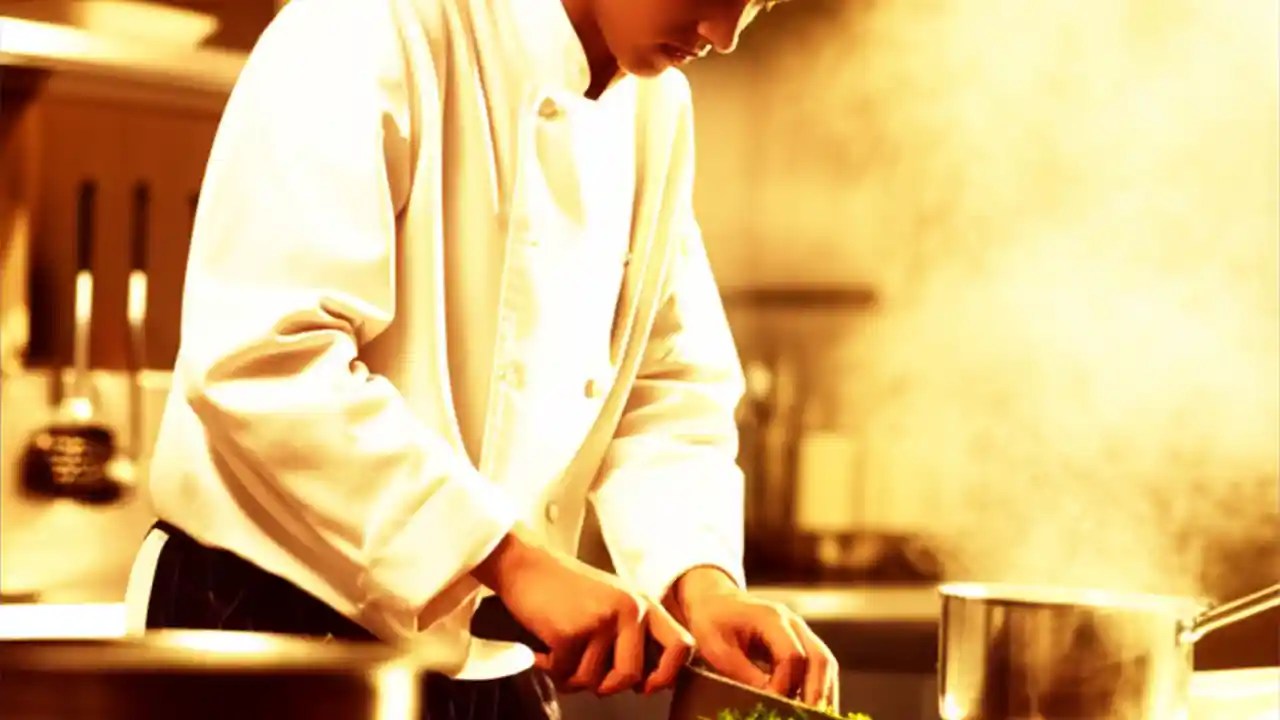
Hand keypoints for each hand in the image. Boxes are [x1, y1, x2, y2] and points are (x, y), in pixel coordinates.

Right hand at [473, 527, 693, 695]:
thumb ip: (633, 633)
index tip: (648, 687)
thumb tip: (650, 682)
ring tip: (561, 651)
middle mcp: (629, 611)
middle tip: (586, 671)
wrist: (526, 565)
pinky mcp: (572, 632)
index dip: (667, 675)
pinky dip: (551, 668)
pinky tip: (545, 649)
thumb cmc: (566, 588)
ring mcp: (601, 621)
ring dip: (572, 675)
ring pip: (593, 681)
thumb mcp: (613, 602)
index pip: (682, 646)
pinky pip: (565, 674)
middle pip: (631, 676)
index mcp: (643, 604)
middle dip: (606, 685)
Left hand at [668, 567, 838, 708]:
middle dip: (817, 692)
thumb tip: (767, 699)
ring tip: (816, 717)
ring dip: (824, 692)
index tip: (772, 705)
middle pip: (819, 658)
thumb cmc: (712, 622)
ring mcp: (800, 631)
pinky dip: (819, 687)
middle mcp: (793, 623)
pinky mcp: (801, 641)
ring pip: (825, 662)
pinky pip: (819, 665)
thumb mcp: (717, 648)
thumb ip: (742, 672)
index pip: (792, 655)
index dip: (785, 684)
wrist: (715, 601)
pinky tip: (811, 708)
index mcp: (771, 618)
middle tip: (809, 718)